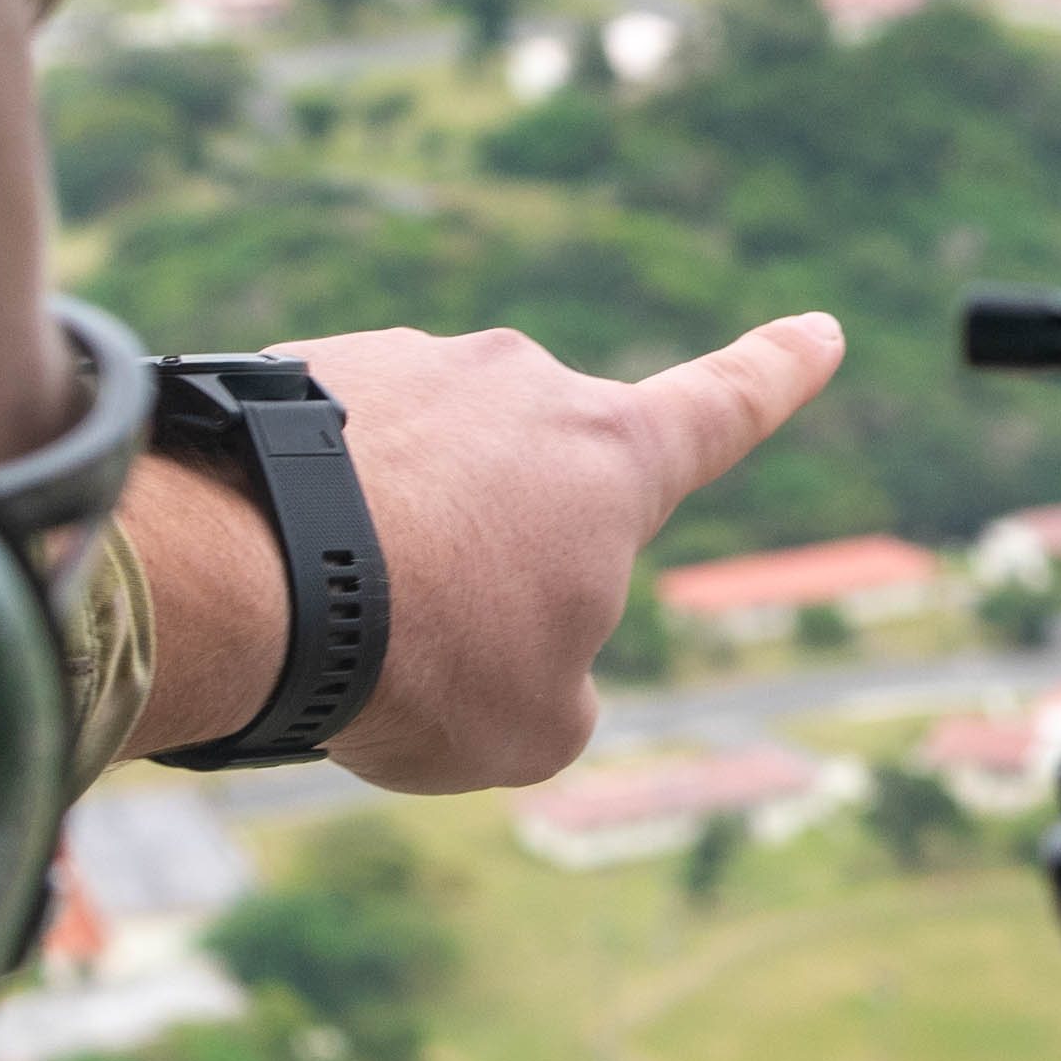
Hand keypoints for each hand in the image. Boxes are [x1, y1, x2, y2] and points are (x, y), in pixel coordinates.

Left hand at [124, 314, 843, 792]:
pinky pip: (329, 457)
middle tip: (428, 644)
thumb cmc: (420, 661)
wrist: (242, 579)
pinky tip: (269, 569)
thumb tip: (508, 642)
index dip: (778, 376)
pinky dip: (312, 514)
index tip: (818, 331)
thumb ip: (556, 687)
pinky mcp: (304, 367)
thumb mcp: (531, 729)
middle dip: (491, 559)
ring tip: (333, 614)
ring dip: (391, 539)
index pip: (725, 408)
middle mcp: (521, 383)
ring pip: (421, 472)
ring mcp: (410, 362)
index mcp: (612, 457)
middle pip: (533, 478)